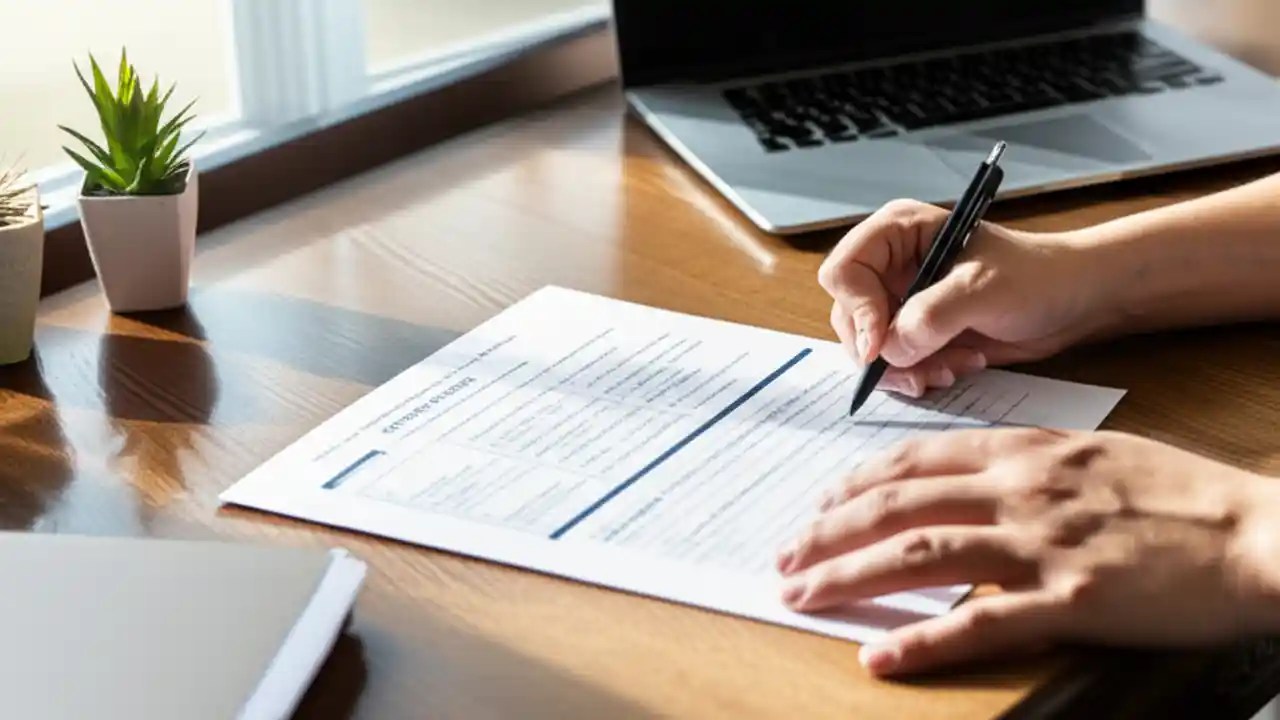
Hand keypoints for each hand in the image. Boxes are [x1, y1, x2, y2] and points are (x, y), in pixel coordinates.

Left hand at [775, 428, 1279, 676]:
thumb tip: (971, 476)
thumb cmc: (1182, 495)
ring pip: (919, 553)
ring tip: (801, 594)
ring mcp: (1043, 545)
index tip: (819, 503)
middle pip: (899, 505)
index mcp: (1027, 452)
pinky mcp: (1071, 602)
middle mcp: (1022, 490)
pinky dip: (922, 642)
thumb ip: (1028, 463)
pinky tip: (880, 657)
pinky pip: (979, 624)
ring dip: (849, 575)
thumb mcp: (1096, 455)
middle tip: (786, 555)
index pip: (915, 460)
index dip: (854, 483)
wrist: (1258, 533)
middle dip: (829, 530)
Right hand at [818, 200, 1109, 396]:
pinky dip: (920, 374)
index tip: (880, 347)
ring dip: (905, 368)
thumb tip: (887, 350)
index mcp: (897, 233)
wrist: (1074, 301)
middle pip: (848, 315)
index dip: (856, 311)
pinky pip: (894, 363)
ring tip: (950, 368)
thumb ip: (929, 317)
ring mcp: (901, 300)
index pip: (844, 272)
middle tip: (918, 372)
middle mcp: (890, 265)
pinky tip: (957, 366)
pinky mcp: (916, 331)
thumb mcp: (982, 291)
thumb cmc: (1037, 277)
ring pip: (869, 347)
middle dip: (882, 350)